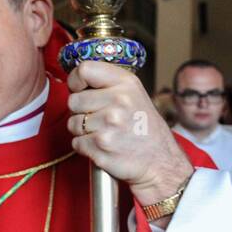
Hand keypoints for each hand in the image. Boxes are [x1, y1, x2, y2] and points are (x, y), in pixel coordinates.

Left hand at [66, 61, 193, 205]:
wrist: (159, 161)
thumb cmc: (144, 128)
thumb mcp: (135, 94)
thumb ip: (107, 83)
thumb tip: (75, 79)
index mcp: (126, 84)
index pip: (84, 70)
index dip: (76, 81)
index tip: (80, 89)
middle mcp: (118, 101)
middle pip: (73, 100)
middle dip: (81, 111)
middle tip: (100, 118)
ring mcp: (108, 125)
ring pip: (72, 123)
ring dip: (83, 131)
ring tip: (104, 133)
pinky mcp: (100, 146)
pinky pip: (76, 142)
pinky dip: (85, 147)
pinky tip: (103, 146)